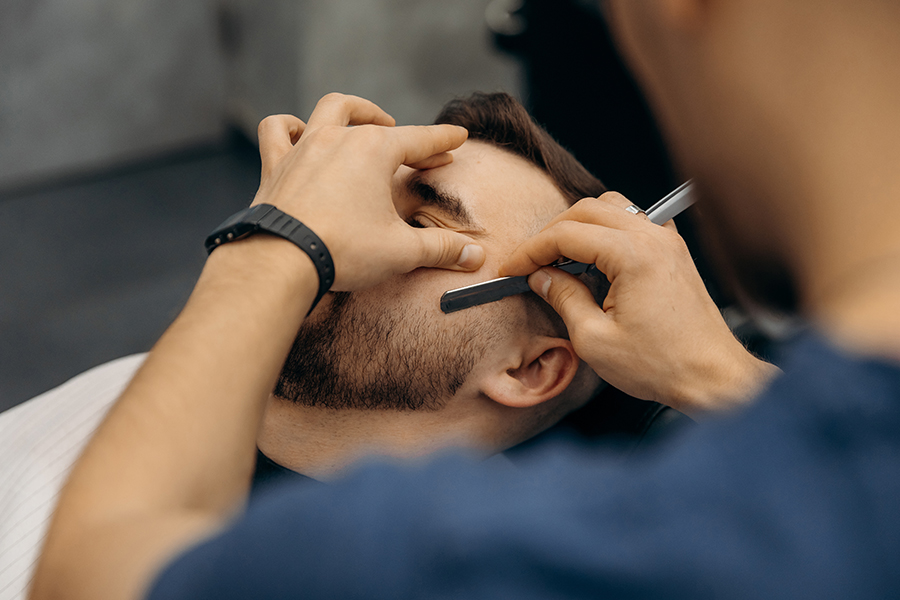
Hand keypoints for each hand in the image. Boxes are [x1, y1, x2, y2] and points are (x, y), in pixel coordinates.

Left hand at [249, 93, 484, 291]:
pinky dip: (288, 127)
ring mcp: (304, 149)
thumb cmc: (343, 250)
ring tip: (360, 121)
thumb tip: (475, 255)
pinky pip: (276, 132)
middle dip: (398, 128)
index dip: (442, 140)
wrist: (282, 259)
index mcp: (374, 151)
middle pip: (374, 120)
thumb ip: (441, 248)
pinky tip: (298, 132)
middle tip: (412, 145)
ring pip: (327, 110)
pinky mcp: (276, 166)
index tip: (458, 137)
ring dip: (349, 111)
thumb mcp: (402, 251)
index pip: (419, 139)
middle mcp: (338, 139)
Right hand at [501, 192, 777, 415]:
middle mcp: (652, 237)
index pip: (566, 235)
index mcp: (632, 255)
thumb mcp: (595, 340)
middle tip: (530, 264)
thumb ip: (564, 299)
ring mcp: (667, 241)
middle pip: (586, 211)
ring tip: (560, 260)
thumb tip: (541, 277)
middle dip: (551, 234)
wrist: (713, 377)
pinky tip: (596, 259)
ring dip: (579, 227)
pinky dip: (607, 231)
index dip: (531, 251)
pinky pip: (633, 222)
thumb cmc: (662, 364)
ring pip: (611, 208)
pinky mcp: (673, 252)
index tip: (512, 269)